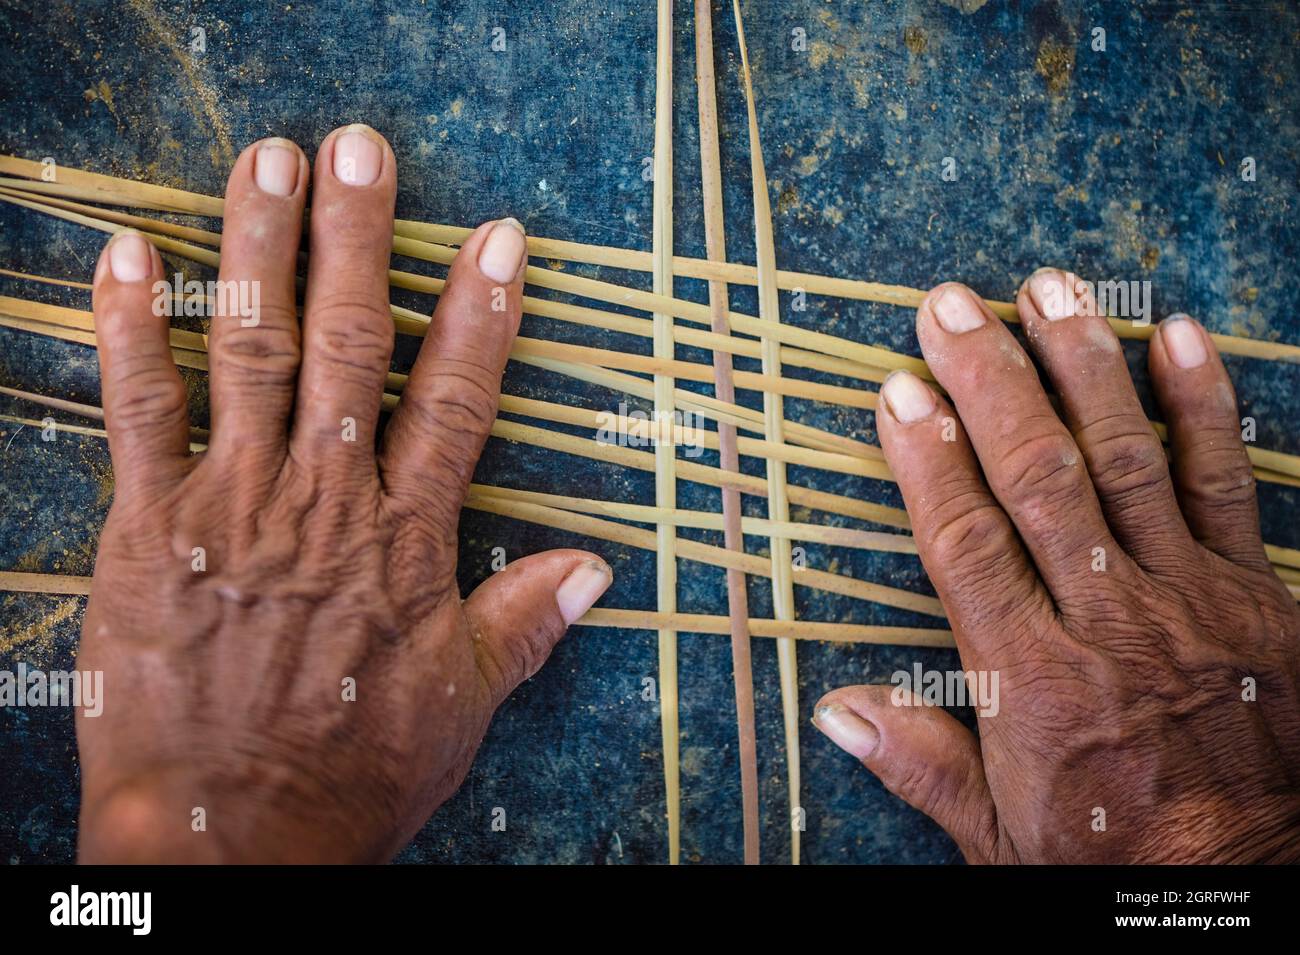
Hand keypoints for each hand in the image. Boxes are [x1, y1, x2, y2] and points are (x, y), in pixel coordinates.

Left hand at [75, 126, 612, 862]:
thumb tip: (599, 569)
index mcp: (405, 535)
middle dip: (358, 237)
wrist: (231, 835)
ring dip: (258, 248)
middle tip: (360, 147)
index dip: (483, 314)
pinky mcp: (148, 526)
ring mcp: (232, 501)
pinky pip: (137, 412)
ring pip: (250, 350)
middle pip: (348, 343)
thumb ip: (524, 622)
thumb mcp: (462, 703)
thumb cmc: (352, 769)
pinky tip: (130, 256)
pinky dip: (132, 330)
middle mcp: (324, 496)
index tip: (501, 238)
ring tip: (267, 160)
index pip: (457, 398)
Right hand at [814, 274, 1299, 862]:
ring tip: (1045, 288)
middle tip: (949, 307)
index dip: (929, 461)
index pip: (968, 544)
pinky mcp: (1255, 593)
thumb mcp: (998, 837)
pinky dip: (1204, 406)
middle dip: (989, 383)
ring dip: (1082, 366)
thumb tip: (834, 712)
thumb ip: (921, 765)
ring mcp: (1189, 597)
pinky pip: (1227, 483)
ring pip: (1127, 459)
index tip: (898, 391)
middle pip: (1039, 479)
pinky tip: (1176, 335)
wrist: (1252, 886)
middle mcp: (1109, 622)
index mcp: (1035, 680)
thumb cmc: (1113, 857)